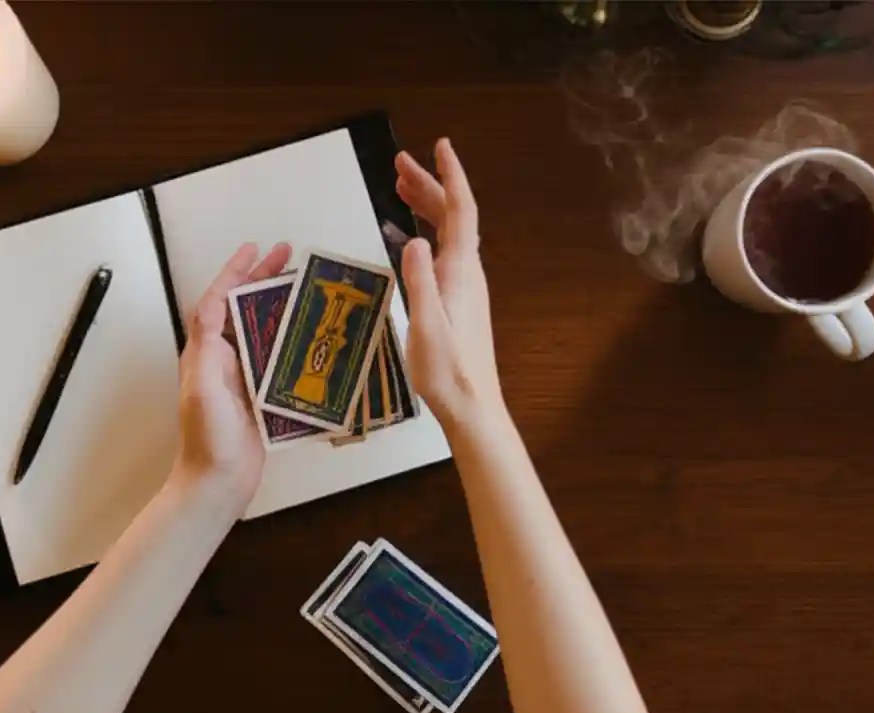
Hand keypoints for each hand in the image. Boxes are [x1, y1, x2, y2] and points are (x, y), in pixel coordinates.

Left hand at [172, 242, 291, 505]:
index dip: (234, 271)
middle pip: (243, 309)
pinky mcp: (261, 396)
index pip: (218, 301)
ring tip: (305, 285)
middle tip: (288, 256)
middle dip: (262, 280)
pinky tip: (314, 335)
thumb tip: (214, 303)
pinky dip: (294, 342)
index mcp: (205, 353)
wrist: (217, 484)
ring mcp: (243, 378)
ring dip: (281, 306)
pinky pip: (279, 359)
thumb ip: (207, 346)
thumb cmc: (207, 439)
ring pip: (263, 330)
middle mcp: (222, 360)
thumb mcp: (202, 387)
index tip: (256, 248)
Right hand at [395, 138, 504, 426]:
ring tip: (401, 188)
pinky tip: (410, 237)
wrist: (472, 405)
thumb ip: (419, 281)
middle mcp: (467, 273)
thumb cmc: (448, 371)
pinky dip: (426, 232)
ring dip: (427, 206)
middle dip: (429, 185)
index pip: (460, 211)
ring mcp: (465, 286)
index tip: (440, 146)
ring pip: (449, 233)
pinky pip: (444, 251)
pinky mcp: (459, 299)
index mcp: (460, 272)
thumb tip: (413, 240)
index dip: (451, 176)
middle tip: (401, 163)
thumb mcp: (426, 324)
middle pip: (453, 216)